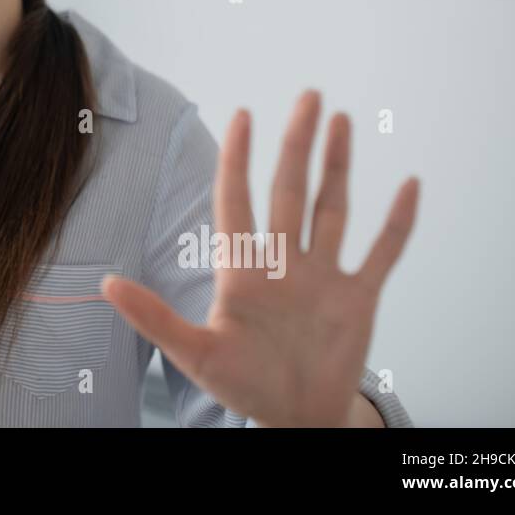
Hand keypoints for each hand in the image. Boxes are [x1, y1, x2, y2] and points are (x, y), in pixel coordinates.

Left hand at [102, 91, 418, 426]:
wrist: (293, 419)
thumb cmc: (242, 385)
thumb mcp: (194, 353)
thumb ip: (154, 317)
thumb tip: (106, 284)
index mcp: (242, 270)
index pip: (238, 200)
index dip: (239, 159)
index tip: (243, 114)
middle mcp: (283, 263)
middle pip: (290, 191)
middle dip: (298, 144)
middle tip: (308, 95)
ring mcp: (323, 277)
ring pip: (333, 208)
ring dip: (339, 165)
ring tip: (341, 120)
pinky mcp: (358, 300)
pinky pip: (382, 253)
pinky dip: (397, 222)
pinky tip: (409, 184)